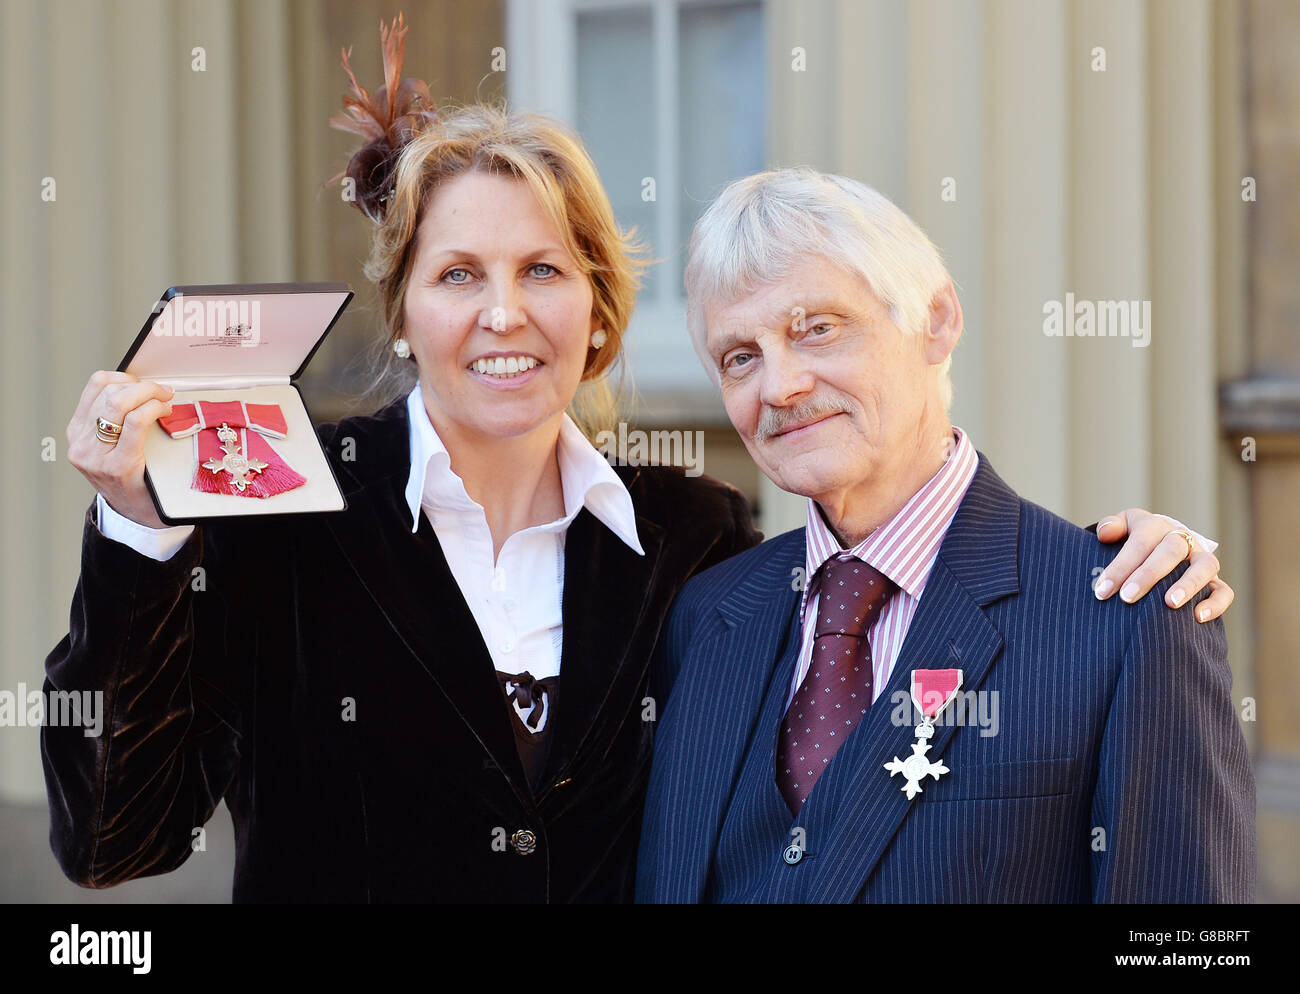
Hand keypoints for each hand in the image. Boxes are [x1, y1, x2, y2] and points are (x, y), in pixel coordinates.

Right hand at [66, 371, 174, 528]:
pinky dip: (154, 409)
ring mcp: (96, 455)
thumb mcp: (110, 445)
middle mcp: (80, 442)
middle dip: (143, 385)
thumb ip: (116, 419)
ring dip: (150, 394)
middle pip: (110, 391)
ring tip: (166, 400)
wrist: (135, 515)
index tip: (144, 383)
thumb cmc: (130, 475)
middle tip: (164, 391)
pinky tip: (165, 413)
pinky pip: (135, 422)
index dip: (125, 376)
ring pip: (120, 402)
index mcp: (76, 431)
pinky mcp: (117, 465)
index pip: (96, 385)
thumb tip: (143, 385)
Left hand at [1093, 508, 1232, 621]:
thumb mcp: (1121, 528)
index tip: (1102, 590)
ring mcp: (1201, 559)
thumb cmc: (1133, 541)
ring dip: (1188, 584)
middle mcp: (1183, 539)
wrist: (1159, 545)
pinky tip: (1198, 618)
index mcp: (1156, 526)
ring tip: (1170, 604)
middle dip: (1148, 575)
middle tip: (1127, 597)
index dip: (1121, 566)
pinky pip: (1224, 591)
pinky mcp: (1215, 580)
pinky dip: (1215, 603)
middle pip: (1170, 551)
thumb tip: (1105, 533)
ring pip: (1205, 566)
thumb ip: (1111, 527)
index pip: (1140, 542)